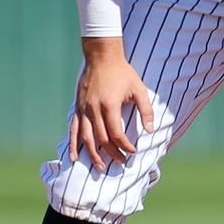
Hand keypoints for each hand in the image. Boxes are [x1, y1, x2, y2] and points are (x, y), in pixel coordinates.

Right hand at [70, 41, 155, 172]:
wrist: (101, 56)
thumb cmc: (123, 72)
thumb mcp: (139, 89)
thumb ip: (146, 110)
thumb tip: (149, 131)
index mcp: (110, 105)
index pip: (117, 133)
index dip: (125, 145)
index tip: (133, 151)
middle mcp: (94, 109)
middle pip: (102, 139)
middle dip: (112, 153)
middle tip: (121, 162)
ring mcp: (83, 109)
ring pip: (86, 137)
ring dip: (93, 154)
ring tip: (100, 167)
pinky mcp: (77, 107)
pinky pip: (73, 129)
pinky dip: (73, 144)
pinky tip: (74, 157)